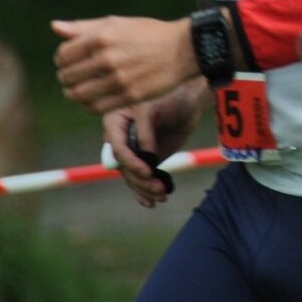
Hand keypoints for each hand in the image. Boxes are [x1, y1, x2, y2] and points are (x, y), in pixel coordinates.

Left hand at [52, 15, 195, 113]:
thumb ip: (83, 27)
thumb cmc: (147, 33)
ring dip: (74, 94)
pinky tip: (93, 99)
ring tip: (79, 89)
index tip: (69, 60)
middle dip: (66, 77)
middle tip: (73, 76)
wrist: (182, 49)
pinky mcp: (128, 96)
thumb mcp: (116, 23)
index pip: (63, 55)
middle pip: (68, 76)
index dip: (62, 59)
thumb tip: (54, 27)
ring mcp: (118, 79)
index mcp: (101, 37)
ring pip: (79, 95)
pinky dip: (89, 105)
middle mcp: (107, 58)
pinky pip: (96, 108)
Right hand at [103, 87, 204, 207]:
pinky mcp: (143, 161)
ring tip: (162, 195)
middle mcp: (119, 139)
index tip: (148, 172)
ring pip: (131, 176)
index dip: (130, 161)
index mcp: (114, 121)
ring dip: (145, 188)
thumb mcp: (153, 109)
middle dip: (140, 180)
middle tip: (159, 188)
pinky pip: (138, 180)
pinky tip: (151, 202)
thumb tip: (145, 157)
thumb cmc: (168, 99)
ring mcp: (131, 151)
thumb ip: (145, 132)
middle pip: (123, 166)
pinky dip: (144, 192)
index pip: (116, 147)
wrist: (186, 105)